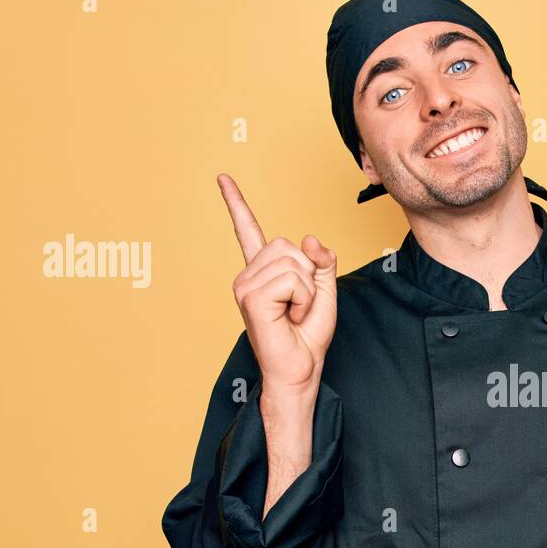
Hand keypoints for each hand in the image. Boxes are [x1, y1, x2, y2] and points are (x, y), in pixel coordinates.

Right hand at [218, 173, 337, 397]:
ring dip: (306, 290)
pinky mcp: (250, 296)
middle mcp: (248, 275)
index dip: (236, 203)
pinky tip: (288, 316)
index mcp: (262, 272)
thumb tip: (310, 238)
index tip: (222, 178)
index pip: (248, 231)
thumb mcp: (323, 291)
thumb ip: (322, 260)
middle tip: (298, 306)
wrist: (299, 369)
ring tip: (293, 313)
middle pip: (289, 246)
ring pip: (293, 262)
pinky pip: (292, 279)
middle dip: (308, 276)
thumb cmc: (307, 336)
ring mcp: (245, 285)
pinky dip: (301, 299)